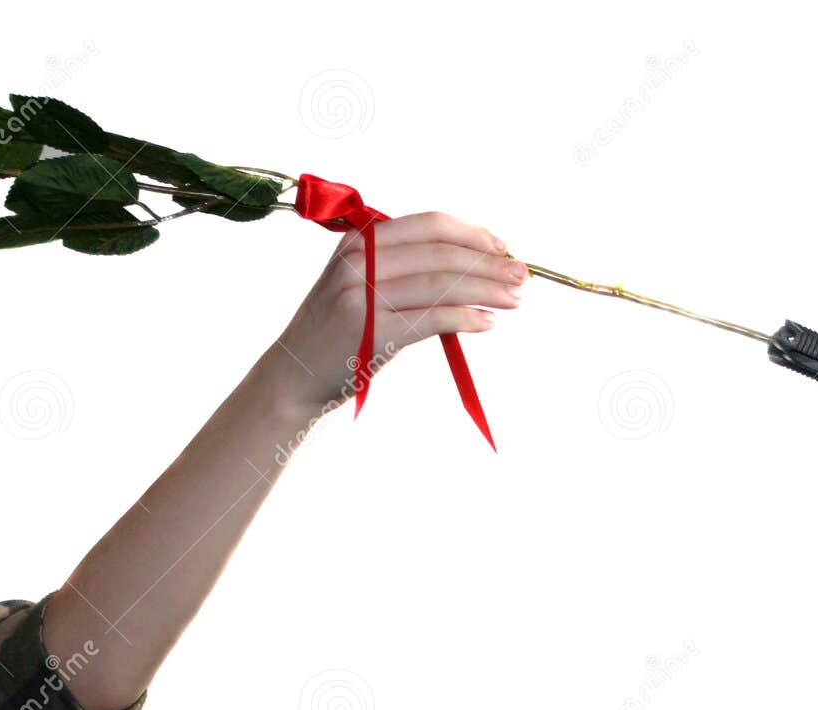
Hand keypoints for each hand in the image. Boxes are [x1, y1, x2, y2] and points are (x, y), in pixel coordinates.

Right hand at [261, 210, 526, 413]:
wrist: (294, 375)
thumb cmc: (338, 331)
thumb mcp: (359, 283)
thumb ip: (403, 266)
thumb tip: (472, 263)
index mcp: (359, 241)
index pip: (430, 225)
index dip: (473, 234)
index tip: (504, 249)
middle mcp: (358, 261)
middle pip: (441, 252)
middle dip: (490, 263)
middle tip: (523, 276)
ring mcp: (362, 296)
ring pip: (442, 283)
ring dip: (487, 290)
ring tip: (514, 300)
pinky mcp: (371, 332)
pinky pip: (432, 318)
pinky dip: (466, 318)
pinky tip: (486, 323)